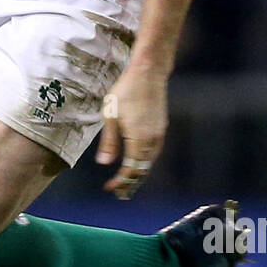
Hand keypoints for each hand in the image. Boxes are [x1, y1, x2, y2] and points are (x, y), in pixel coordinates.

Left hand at [95, 64, 168, 199]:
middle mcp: (152, 140)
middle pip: (143, 170)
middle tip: (120, 194)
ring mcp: (159, 134)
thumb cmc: (125, 91)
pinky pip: (154, 152)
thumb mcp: (110, 116)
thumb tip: (105, 163)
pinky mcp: (161, 127)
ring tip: (128, 182)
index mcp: (138, 139)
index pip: (131, 170)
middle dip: (131, 183)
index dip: (121, 182)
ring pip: (150, 162)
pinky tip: (138, 162)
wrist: (147, 73)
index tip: (110, 189)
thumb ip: (109, 142)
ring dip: (139, 173)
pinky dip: (145, 162)